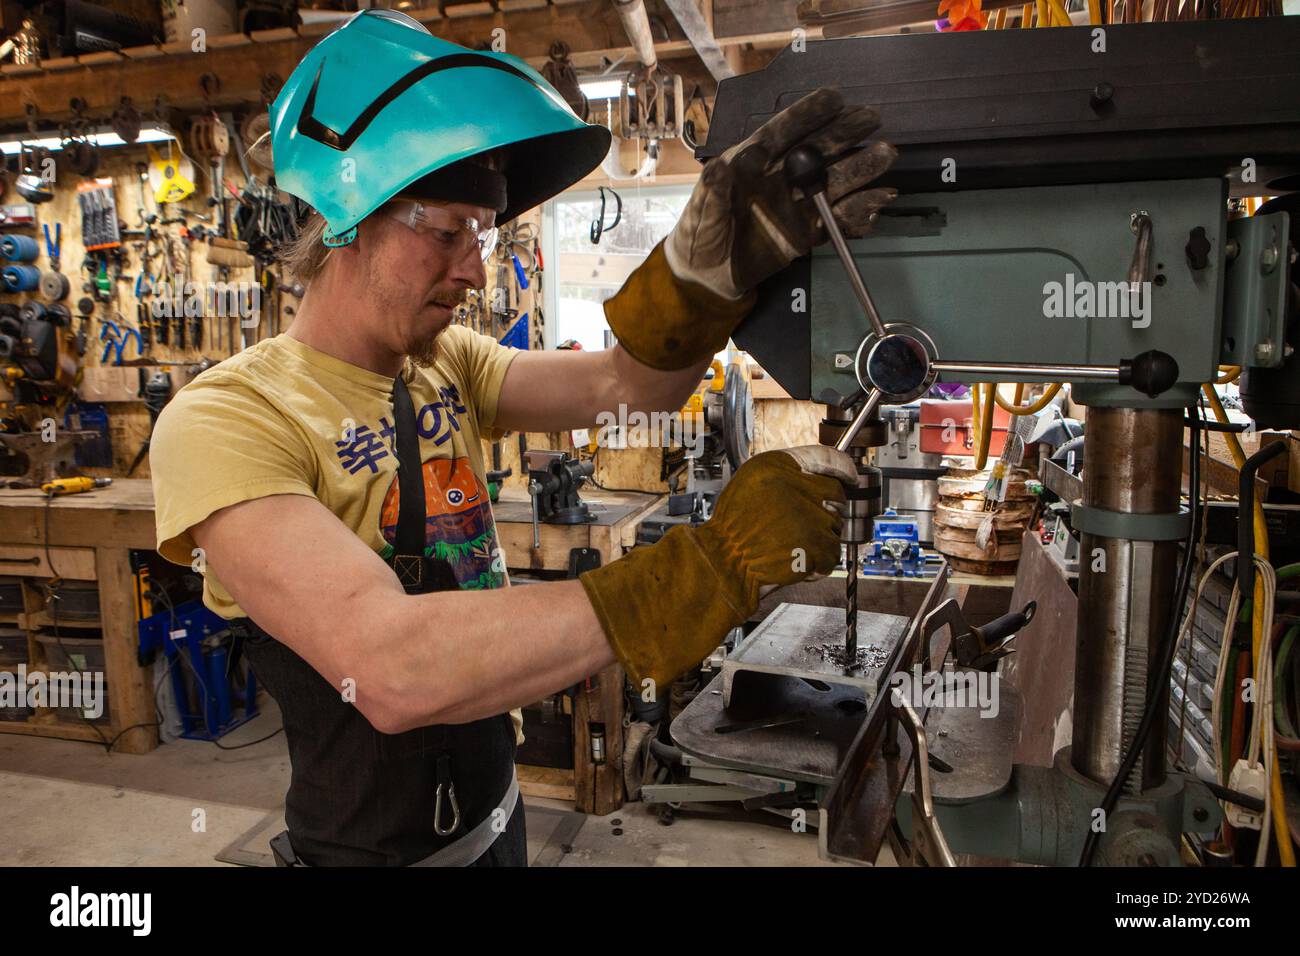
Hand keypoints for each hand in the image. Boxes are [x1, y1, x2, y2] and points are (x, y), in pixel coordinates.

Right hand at [579, 446, 857, 687]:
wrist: (719, 564)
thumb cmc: (729, 531)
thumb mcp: (751, 486)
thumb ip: (785, 477)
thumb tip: (823, 476)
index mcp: (776, 465)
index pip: (825, 456)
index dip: (843, 467)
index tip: (850, 474)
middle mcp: (793, 485)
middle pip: (834, 493)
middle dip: (825, 511)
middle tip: (803, 526)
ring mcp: (806, 514)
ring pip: (834, 526)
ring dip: (818, 539)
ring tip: (788, 545)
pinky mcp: (813, 543)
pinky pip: (831, 552)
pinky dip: (817, 562)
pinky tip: (793, 560)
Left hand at [600, 88, 895, 371]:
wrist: (705, 279)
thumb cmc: (697, 236)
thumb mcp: (700, 213)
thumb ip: (712, 192)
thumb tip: (720, 168)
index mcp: (750, 162)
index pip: (781, 132)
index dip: (806, 114)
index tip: (834, 97)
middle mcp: (778, 177)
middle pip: (815, 151)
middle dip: (844, 133)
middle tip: (872, 117)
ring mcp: (795, 205)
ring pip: (833, 182)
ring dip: (860, 168)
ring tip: (886, 154)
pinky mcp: (805, 234)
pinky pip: (836, 220)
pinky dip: (858, 213)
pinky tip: (878, 201)